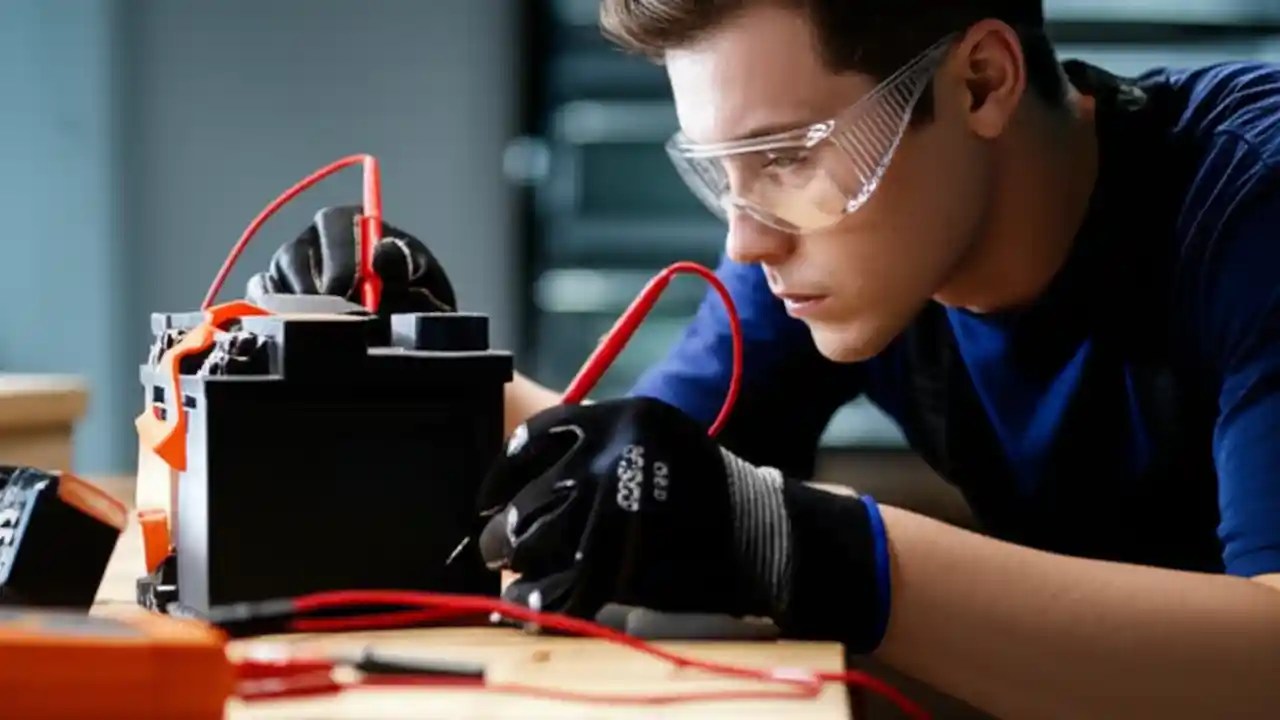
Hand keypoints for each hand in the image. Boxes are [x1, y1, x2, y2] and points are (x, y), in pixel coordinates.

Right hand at [245, 205, 456, 314]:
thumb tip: (383, 251)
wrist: (407, 333)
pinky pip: (261, 295)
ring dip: (297, 306)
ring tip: (325, 330)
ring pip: (277, 277)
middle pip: (295, 252)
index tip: (348, 289)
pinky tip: (297, 329)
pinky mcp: (277, 292)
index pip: (335, 222)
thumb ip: (406, 274)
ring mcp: (295, 268)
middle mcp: (320, 241)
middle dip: (311, 288)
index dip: (336, 254)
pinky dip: (272, 312)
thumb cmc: (419, 304)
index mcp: (359, 226)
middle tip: (332, 318)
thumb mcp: (427, 291)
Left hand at [475, 396, 893, 651]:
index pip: (535, 437)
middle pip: (527, 498)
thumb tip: (524, 480)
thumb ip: (595, 444)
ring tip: (510, 572)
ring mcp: (617, 512)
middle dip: (501, 531)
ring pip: (533, 543)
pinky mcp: (624, 564)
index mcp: (620, 417)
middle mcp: (613, 458)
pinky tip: (528, 599)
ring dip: (514, 563)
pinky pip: (557, 589)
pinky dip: (535, 599)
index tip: (488, 496)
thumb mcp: (652, 435)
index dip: (502, 472)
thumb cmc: (700, 483)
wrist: (759, 531)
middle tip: (494, 546)